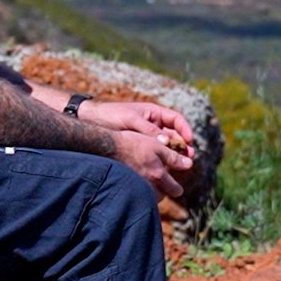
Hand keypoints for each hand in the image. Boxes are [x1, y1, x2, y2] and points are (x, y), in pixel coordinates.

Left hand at [78, 100, 196, 167]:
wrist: (91, 120)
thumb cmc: (111, 115)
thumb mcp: (131, 121)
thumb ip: (149, 130)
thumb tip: (166, 142)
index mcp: (154, 113)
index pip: (176, 119)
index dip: (185, 129)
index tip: (190, 140)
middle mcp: (153, 124)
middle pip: (174, 134)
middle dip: (183, 145)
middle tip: (189, 157)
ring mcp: (147, 135)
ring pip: (166, 145)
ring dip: (174, 154)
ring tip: (180, 165)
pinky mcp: (140, 146)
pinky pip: (155, 152)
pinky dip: (161, 158)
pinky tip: (164, 167)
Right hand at [107, 129, 189, 199]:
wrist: (107, 147)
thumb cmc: (133, 143)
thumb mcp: (157, 146)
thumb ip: (173, 157)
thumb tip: (189, 164)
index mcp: (158, 175)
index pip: (174, 190)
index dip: (176, 188)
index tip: (176, 186)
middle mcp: (147, 185)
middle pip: (160, 197)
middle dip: (163, 191)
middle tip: (162, 182)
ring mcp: (135, 188)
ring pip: (148, 197)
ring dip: (151, 192)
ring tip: (149, 182)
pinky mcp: (124, 188)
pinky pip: (136, 194)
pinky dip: (138, 191)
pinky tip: (136, 181)